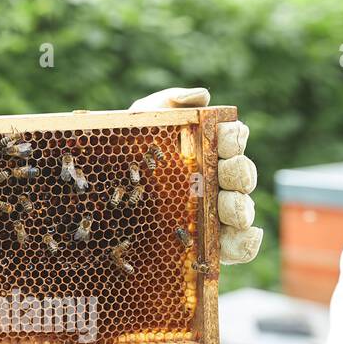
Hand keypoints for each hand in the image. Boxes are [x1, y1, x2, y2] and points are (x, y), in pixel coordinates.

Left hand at [128, 87, 261, 265]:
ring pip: (242, 210)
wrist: (96, 194)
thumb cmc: (125, 151)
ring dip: (242, 208)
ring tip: (231, 210)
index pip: (232, 141)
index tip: (224, 136)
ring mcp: (213, 213)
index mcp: (207, 150)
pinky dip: (246, 243)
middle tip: (225, 171)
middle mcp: (215, 181)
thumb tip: (202, 96)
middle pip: (241, 176)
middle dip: (239, 172)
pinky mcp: (207, 243)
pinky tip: (240, 236)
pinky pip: (237, 247)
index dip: (233, 138)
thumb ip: (170, 102)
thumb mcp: (142, 120)